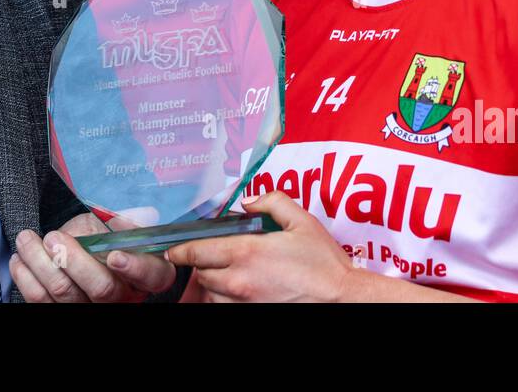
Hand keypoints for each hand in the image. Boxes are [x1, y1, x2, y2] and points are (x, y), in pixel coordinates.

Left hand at [10, 212, 176, 302]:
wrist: (83, 256)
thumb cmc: (104, 239)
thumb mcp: (114, 225)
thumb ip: (115, 223)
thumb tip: (109, 225)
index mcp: (146, 273)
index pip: (150, 275)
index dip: (134, 267)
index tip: (114, 255)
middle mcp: (122, 296)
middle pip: (101, 288)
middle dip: (73, 261)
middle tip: (53, 238)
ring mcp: (92, 308)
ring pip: (65, 294)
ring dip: (40, 263)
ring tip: (27, 240)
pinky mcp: (64, 312)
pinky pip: (41, 302)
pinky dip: (26, 278)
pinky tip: (20, 259)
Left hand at [165, 193, 354, 301]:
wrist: (342, 300)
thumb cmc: (323, 264)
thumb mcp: (301, 220)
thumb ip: (271, 201)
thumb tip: (249, 203)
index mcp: (245, 253)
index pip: (195, 252)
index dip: (181, 249)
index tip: (175, 248)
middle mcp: (238, 281)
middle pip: (201, 273)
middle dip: (203, 263)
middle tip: (215, 254)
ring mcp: (243, 303)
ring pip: (211, 294)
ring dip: (215, 283)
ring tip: (232, 273)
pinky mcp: (251, 316)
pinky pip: (227, 307)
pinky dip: (228, 298)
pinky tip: (244, 289)